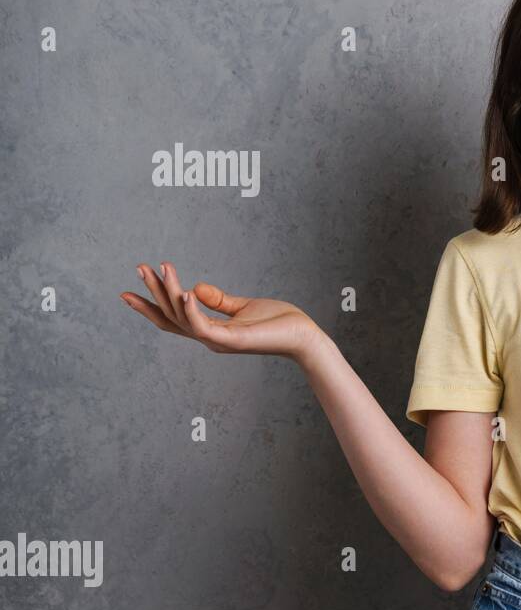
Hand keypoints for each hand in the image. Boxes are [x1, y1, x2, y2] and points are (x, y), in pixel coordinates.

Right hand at [121, 260, 323, 362]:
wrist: (303, 335)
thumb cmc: (278, 322)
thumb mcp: (243, 306)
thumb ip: (219, 300)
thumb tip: (195, 287)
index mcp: (210, 330)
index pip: (173, 318)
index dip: (151, 305)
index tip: (129, 292)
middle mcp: (209, 338)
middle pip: (171, 316)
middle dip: (153, 293)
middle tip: (139, 269)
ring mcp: (218, 341)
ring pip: (183, 317)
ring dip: (169, 292)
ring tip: (161, 268)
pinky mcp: (232, 340)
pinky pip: (204, 325)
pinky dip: (192, 310)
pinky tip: (185, 291)